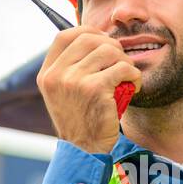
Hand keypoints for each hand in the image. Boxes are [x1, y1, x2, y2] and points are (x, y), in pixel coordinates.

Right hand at [36, 27, 141, 155]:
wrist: (84, 151)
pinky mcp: (95, 90)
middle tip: (120, 61)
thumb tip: (93, 38)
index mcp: (47, 74)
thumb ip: (69, 68)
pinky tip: (134, 85)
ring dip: (124, 60)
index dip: (87, 32)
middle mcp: (57, 76)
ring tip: (126, 75)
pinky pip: (123, 68)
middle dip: (111, 45)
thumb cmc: (80, 120)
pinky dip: (134, 75)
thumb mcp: (63, 94)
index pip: (64, 36)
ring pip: (109, 51)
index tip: (102, 42)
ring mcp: (75, 82)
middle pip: (89, 39)